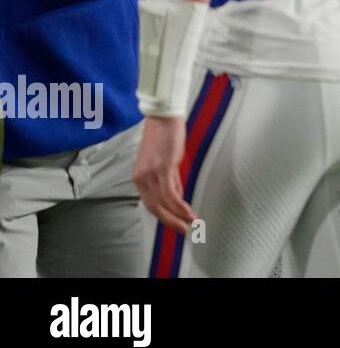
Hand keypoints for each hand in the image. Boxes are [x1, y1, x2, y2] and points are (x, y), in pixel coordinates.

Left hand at [133, 115, 196, 234]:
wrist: (163, 116)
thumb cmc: (163, 134)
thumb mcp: (165, 161)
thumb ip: (170, 179)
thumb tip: (177, 195)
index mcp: (140, 177)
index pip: (151, 203)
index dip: (164, 216)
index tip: (176, 224)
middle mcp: (142, 177)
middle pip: (154, 208)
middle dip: (170, 222)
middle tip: (183, 231)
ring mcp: (151, 173)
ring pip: (163, 203)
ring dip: (178, 216)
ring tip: (191, 223)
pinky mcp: (163, 167)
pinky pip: (171, 193)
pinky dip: (180, 206)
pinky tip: (189, 211)